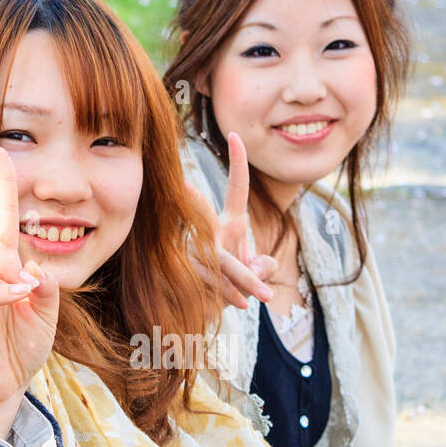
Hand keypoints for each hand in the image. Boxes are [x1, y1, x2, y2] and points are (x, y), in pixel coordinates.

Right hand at [186, 132, 276, 310]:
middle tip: (183, 184)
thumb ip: (262, 268)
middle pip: (204, 215)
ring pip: (221, 260)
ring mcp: (194, 250)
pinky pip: (214, 281)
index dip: (237, 162)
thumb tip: (262, 266)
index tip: (235, 135)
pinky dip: (233, 295)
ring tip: (262, 298)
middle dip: (192, 200)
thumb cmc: (233, 285)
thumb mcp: (254, 272)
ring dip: (245, 281)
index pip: (236, 189)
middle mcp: (210, 231)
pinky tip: (244, 304)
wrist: (207, 311)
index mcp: (230, 222)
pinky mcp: (188, 273)